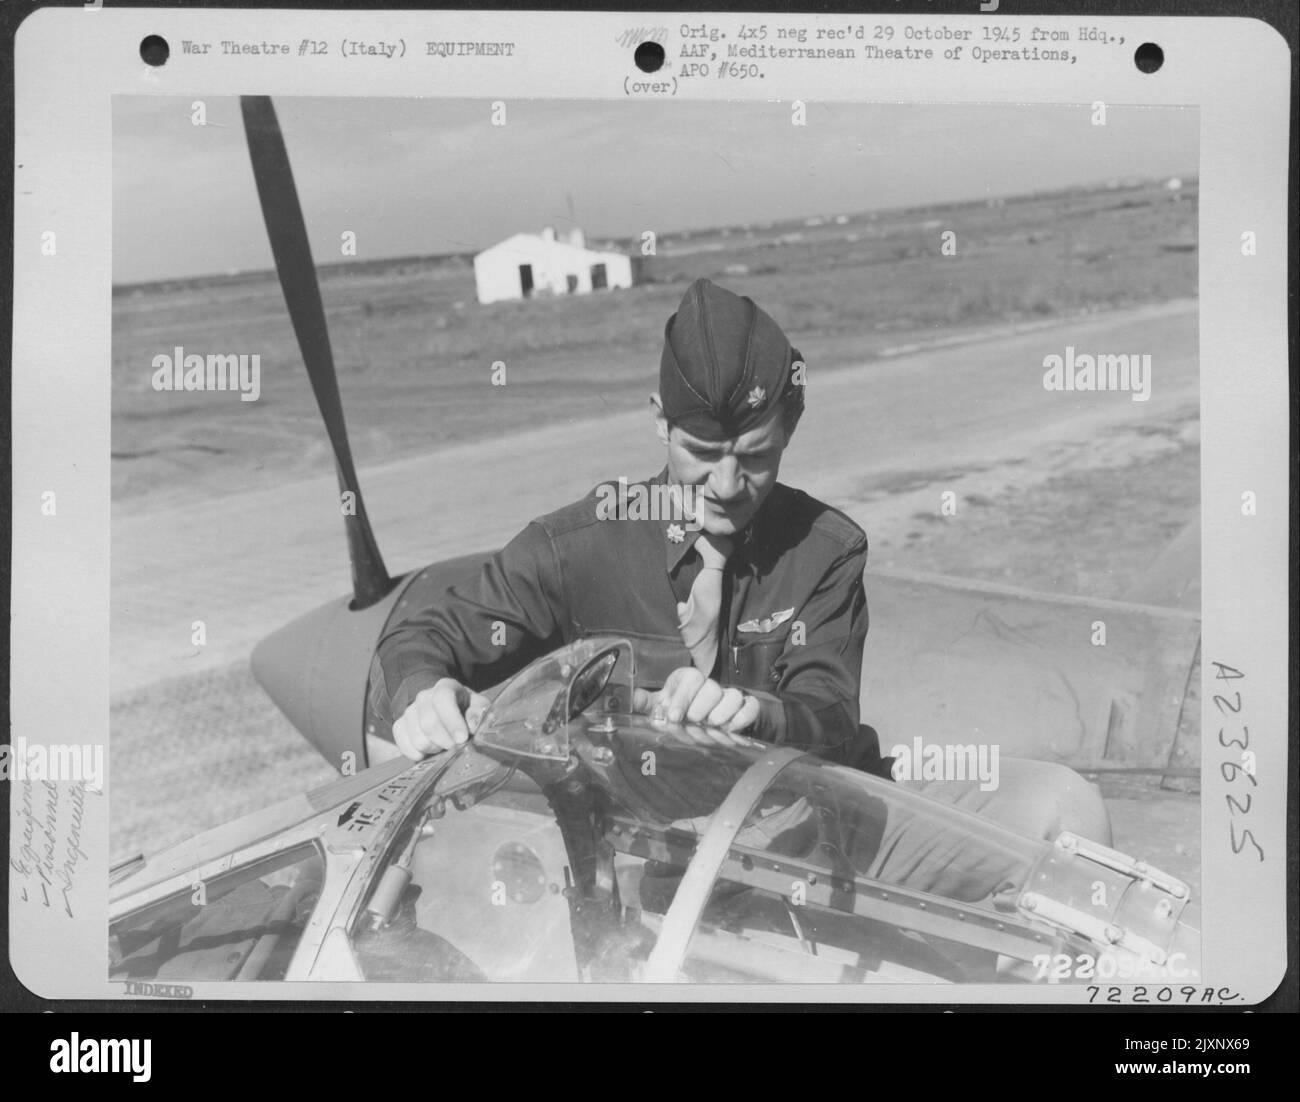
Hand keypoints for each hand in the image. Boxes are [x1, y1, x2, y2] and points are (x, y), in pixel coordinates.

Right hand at [392, 678, 490, 759]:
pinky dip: (420, 755)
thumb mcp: (479, 708)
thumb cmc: (467, 710)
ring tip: (444, 744)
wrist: (448, 712)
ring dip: (435, 749)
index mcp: (445, 687)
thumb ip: (478, 714)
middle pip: (428, 723)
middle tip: (456, 745)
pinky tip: (430, 750)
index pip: (442, 699)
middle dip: (446, 741)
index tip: (462, 738)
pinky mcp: (399, 726)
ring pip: (418, 740)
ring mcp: (409, 711)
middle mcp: (423, 696)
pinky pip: (405, 746)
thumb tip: (472, 724)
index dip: (452, 721)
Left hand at [633, 667, 761, 733]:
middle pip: (711, 687)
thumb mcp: (661, 707)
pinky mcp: (746, 709)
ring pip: (733, 696)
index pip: (691, 678)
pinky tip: (730, 731)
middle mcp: (710, 686)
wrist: (707, 724)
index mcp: (688, 680)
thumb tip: (630, 698)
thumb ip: (646, 704)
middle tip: (693, 722)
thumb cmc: (680, 712)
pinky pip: (750, 707)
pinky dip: (741, 719)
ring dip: (721, 714)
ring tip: (711, 727)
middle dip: (700, 708)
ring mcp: (729, 697)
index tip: (674, 717)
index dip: (682, 697)